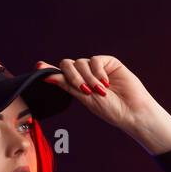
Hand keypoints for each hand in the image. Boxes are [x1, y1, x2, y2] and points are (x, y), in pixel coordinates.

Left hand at [33, 55, 157, 132]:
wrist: (132, 111)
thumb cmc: (110, 110)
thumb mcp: (84, 98)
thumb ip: (67, 85)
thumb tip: (47, 75)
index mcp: (78, 86)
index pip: (61, 75)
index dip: (49, 70)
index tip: (38, 66)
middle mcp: (86, 75)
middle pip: (68, 65)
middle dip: (72, 76)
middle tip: (84, 90)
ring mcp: (97, 68)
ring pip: (81, 63)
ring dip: (88, 78)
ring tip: (99, 90)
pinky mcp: (109, 63)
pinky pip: (95, 60)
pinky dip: (98, 72)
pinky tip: (106, 83)